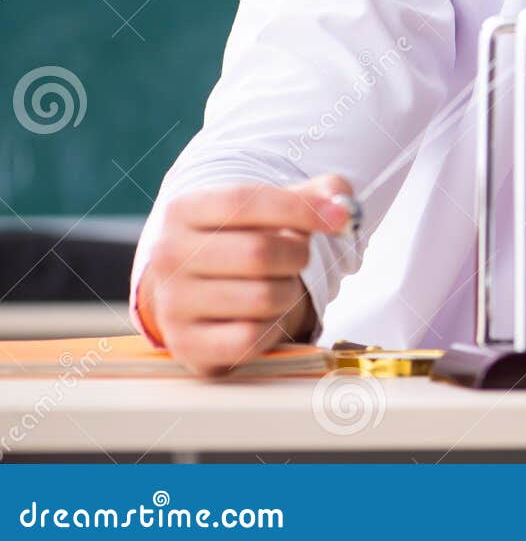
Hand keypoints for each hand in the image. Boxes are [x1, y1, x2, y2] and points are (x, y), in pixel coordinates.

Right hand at [136, 174, 352, 375]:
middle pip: (259, 252)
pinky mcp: (187, 345)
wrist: (201, 292)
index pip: (244, 201)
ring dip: (289, 293)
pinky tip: (265, 317)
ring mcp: (172, 304)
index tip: (339, 217)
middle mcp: (168, 256)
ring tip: (278, 286)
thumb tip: (343, 206)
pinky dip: (273, 328)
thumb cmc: (244, 242)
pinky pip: (251, 338)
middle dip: (298, 255)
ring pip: (263, 297)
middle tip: (299, 257)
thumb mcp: (272, 209)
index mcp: (184, 211)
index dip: (299, 207)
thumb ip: (315, 195)